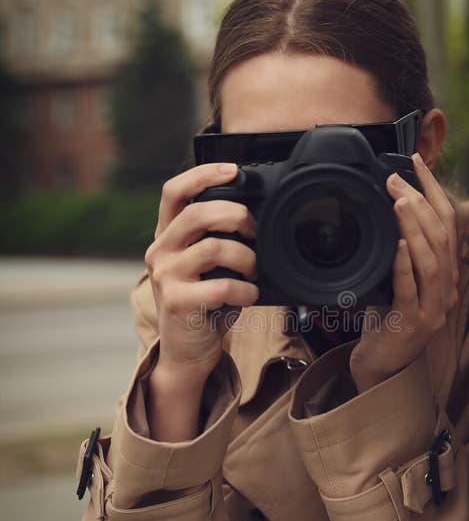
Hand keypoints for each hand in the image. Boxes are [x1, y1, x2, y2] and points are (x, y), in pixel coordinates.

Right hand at [144, 162, 258, 388]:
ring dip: (246, 257)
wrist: (187, 350)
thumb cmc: (206, 302)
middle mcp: (160, 251)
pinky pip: (220, 285)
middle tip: (254, 231)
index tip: (232, 170)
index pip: (174, 192)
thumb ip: (218, 239)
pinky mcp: (177, 302)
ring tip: (254, 271)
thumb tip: (257, 218)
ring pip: (212, 248)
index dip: (202, 175)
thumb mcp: (209, 265)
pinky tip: (248, 296)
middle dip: (235, 215)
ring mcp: (166, 276)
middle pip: (196, 213)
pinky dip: (244, 289)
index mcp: (168, 236)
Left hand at [349, 153, 458, 392]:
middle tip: (397, 178)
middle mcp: (445, 289)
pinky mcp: (413, 323)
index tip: (417, 163)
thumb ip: (400, 251)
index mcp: (445, 275)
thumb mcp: (397, 280)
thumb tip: (386, 208)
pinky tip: (398, 244)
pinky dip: (405, 264)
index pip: (447, 223)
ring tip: (399, 200)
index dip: (434, 191)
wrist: (380, 366)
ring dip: (415, 225)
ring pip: (431, 259)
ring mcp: (433, 308)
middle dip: (421, 201)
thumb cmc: (386, 321)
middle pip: (442, 236)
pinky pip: (411, 289)